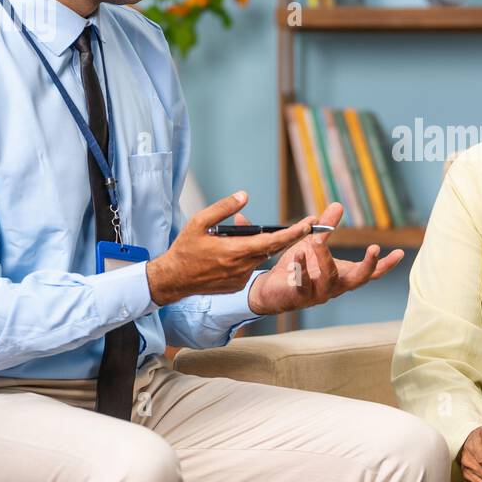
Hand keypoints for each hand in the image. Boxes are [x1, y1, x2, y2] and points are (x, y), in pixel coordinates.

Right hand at [145, 191, 313, 305]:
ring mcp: (240, 278)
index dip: (292, 233)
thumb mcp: (199, 222)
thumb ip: (223, 208)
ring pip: (260, 257)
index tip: (308, 224)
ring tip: (258, 235)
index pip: (272, 241)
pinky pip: (250, 267)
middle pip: (271, 249)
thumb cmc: (184, 249)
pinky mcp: (237, 285)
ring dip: (264, 246)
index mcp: (234, 250)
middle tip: (305, 225)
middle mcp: (241, 266)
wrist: (173, 279)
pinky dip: (250, 257)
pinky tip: (238, 251)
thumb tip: (244, 196)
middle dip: (289, 237)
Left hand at [246, 203, 404, 314]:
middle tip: (374, 247)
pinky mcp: (299, 296)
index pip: (371, 273)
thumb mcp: (315, 242)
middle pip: (359, 279)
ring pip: (329, 279)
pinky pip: (303, 283)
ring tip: (317, 240)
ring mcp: (319, 294)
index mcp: (344, 275)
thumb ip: (327, 226)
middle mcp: (336, 287)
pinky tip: (298, 253)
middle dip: (368, 265)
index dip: (386, 264)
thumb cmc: (298, 266)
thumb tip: (339, 204)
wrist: (273, 289)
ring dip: (325, 259)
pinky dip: (301, 267)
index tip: (399, 252)